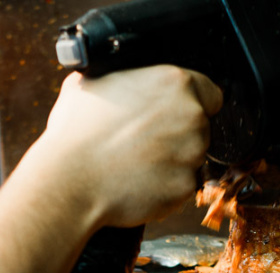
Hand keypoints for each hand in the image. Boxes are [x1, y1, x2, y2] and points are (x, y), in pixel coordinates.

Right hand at [24, 66, 222, 227]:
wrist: (70, 181)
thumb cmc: (76, 132)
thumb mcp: (91, 83)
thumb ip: (123, 77)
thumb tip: (122, 79)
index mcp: (175, 83)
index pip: (210, 93)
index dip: (192, 103)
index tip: (174, 114)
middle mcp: (192, 117)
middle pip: (200, 127)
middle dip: (179, 135)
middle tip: (144, 141)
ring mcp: (191, 155)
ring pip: (191, 159)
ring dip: (172, 162)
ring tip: (135, 164)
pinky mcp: (184, 188)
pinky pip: (180, 187)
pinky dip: (164, 188)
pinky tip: (136, 183)